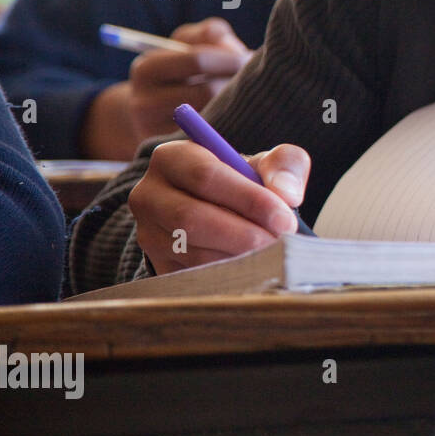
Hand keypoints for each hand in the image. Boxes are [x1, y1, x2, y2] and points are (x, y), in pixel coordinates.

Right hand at [80, 19, 251, 159]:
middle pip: (208, 92)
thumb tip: (229, 44)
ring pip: (212, 118)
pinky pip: (211, 141)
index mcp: (146, 69)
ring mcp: (155, 132)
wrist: (149, 113)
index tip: (248, 59)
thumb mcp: (187, 44)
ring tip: (249, 97)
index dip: (230, 58)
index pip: (198, 59)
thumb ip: (210, 34)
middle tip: (259, 81)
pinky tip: (239, 117)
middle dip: (237, 83)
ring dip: (238, 106)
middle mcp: (144, 102)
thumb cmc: (181, 70)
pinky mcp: (173, 152)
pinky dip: (230, 127)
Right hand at [129, 140, 310, 273]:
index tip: (284, 220)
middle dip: (244, 235)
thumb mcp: (266, 163)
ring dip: (239, 259)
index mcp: (172, 158)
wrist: (221, 210)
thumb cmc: (245, 182)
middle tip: (281, 244)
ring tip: (273, 256)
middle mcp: (149, 195)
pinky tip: (255, 270)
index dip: (248, 200)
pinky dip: (229, 277)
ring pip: (192, 253)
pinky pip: (192, 277)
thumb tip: (287, 193)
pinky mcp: (158, 265)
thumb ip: (284, 164)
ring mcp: (148, 234)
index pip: (206, 177)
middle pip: (191, 219)